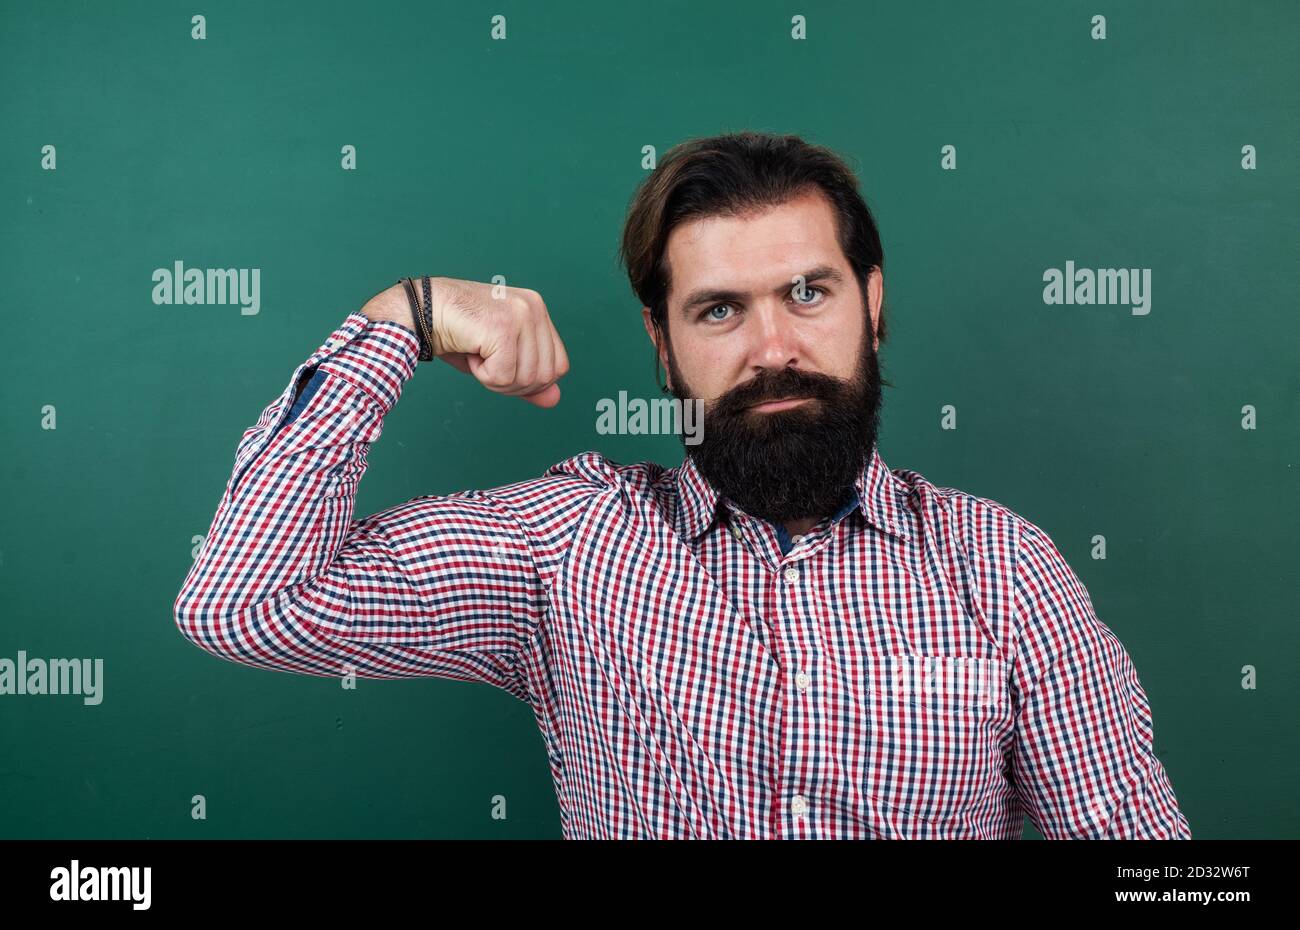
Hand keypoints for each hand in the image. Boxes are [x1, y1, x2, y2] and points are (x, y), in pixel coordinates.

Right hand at [363, 278, 569, 407]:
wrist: (420, 311)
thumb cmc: (457, 333)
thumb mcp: (500, 359)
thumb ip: (528, 378)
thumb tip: (554, 399)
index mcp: (537, 310)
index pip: (558, 366)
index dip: (531, 381)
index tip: (503, 369)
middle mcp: (534, 308)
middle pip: (545, 376)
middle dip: (513, 384)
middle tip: (486, 363)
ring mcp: (521, 315)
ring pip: (526, 379)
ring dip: (495, 379)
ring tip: (477, 354)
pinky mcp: (503, 327)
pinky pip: (504, 376)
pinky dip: (483, 375)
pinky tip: (471, 352)